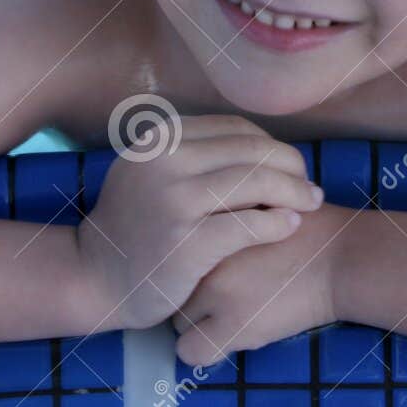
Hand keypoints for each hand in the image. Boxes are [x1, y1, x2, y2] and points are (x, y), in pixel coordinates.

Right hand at [75, 113, 323, 330]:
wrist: (95, 278)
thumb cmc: (135, 226)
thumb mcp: (152, 173)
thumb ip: (195, 154)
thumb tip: (262, 145)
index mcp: (161, 140)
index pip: (236, 129)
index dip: (272, 145)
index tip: (291, 166)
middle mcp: (165, 162)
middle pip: (252, 151)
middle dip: (292, 166)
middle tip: (311, 186)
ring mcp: (174, 202)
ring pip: (256, 183)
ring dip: (294, 192)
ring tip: (311, 203)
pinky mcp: (186, 244)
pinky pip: (249, 226)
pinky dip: (278, 224)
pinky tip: (292, 227)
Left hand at [170, 201, 357, 365]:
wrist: (344, 257)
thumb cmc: (313, 228)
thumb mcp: (262, 206)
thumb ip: (230, 217)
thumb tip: (206, 229)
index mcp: (210, 222)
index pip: (170, 248)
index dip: (185, 260)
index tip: (200, 266)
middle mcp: (203, 254)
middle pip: (169, 284)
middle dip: (185, 289)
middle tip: (213, 293)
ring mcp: (215, 293)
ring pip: (174, 318)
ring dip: (193, 319)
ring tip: (221, 315)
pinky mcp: (234, 327)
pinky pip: (190, 351)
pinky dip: (202, 348)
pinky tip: (226, 337)